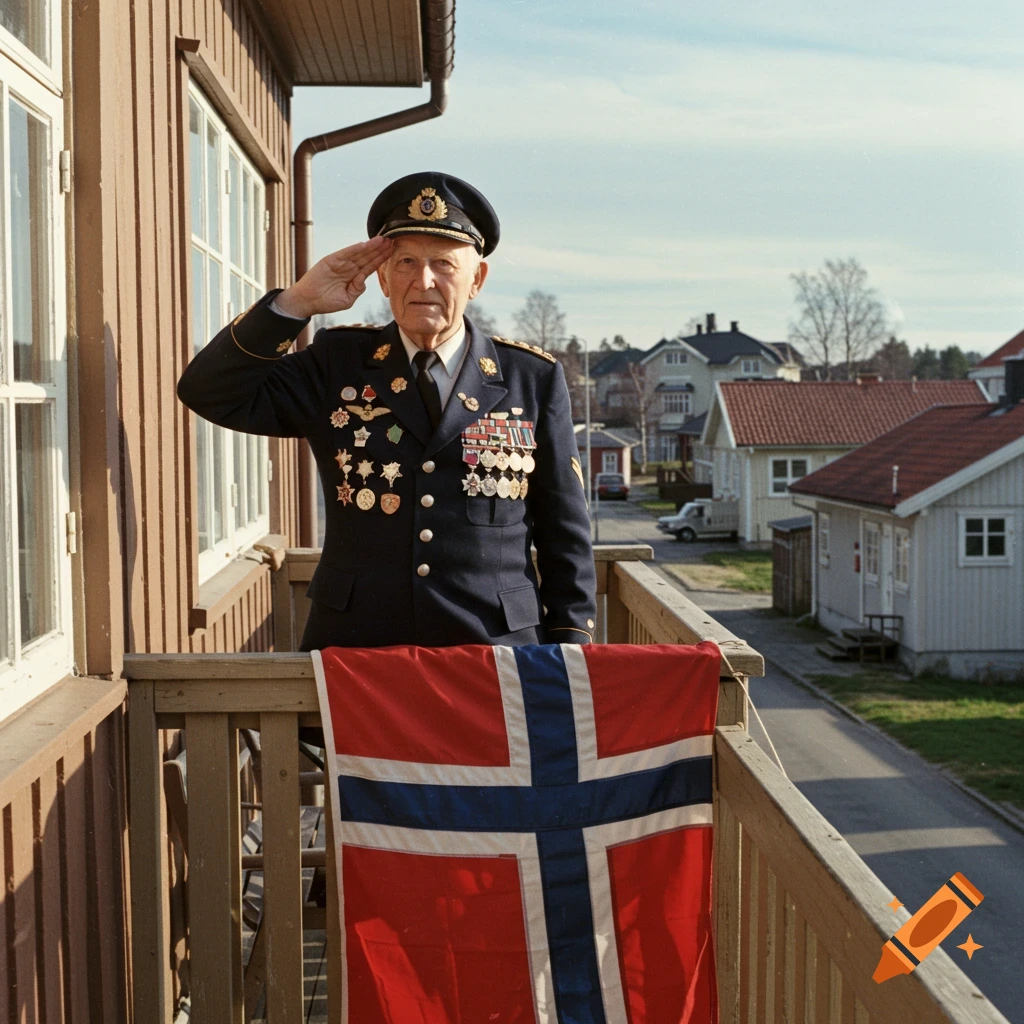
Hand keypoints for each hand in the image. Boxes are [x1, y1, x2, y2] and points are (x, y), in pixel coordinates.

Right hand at [275, 236, 393, 317]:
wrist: (308, 301)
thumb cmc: (327, 302)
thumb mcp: (347, 299)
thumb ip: (357, 289)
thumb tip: (364, 279)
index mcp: (354, 277)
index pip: (371, 266)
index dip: (381, 259)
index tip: (392, 251)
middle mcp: (349, 268)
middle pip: (368, 257)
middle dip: (380, 249)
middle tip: (392, 240)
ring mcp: (341, 263)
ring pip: (359, 253)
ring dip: (370, 247)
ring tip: (382, 240)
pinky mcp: (331, 260)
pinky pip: (345, 254)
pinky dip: (354, 249)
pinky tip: (365, 245)